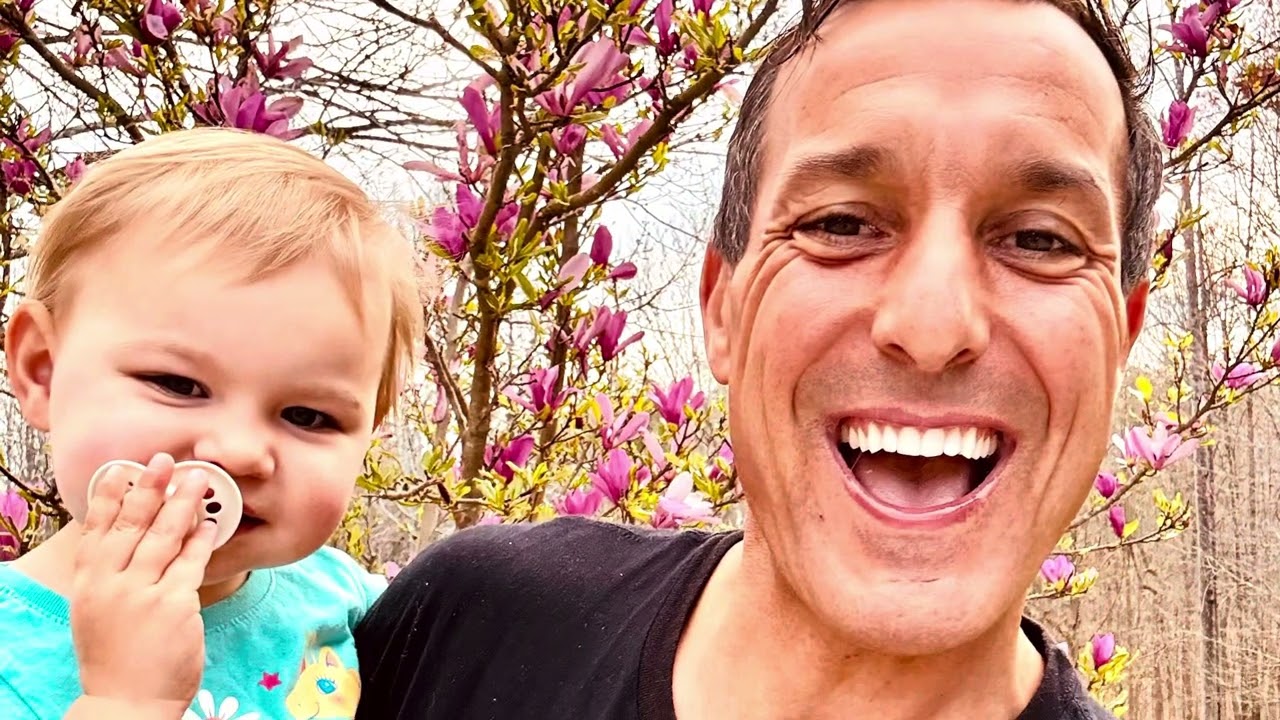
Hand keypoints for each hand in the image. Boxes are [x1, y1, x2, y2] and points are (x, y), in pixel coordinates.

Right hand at [69, 453, 217, 709]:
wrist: (127, 703)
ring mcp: (142, 594)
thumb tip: (124, 540)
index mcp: (89, 584)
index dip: (111, 496)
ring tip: (198, 479)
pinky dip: (201, 539)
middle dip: (150, 487)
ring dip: (182, 503)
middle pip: (132, 525)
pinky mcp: (174, 605)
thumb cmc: (115, 660)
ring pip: (165, 537)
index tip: (123, 469)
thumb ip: (109, 577)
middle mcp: (111, 584)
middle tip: (165, 460)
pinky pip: (191, 562)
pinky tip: (209, 523)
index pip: (97, 530)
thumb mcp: (97, 613)